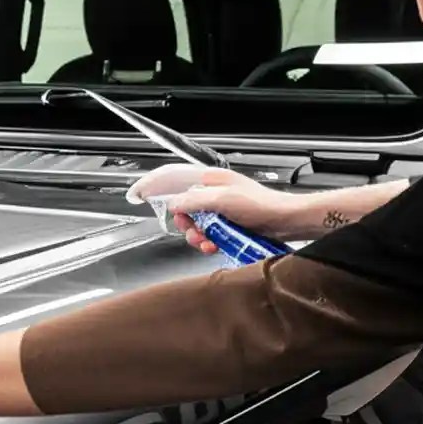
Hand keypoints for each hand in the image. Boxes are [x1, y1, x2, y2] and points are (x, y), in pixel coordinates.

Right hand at [130, 164, 298, 253]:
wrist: (285, 222)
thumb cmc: (260, 205)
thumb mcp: (221, 200)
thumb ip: (192, 202)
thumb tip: (173, 206)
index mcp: (208, 179)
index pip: (173, 177)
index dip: (153, 184)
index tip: (137, 194)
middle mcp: (211, 192)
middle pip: (180, 207)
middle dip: (183, 223)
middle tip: (191, 230)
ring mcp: (218, 209)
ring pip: (192, 224)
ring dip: (195, 236)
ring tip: (207, 241)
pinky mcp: (225, 225)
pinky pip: (205, 234)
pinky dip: (206, 242)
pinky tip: (214, 246)